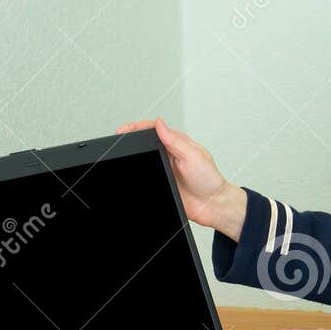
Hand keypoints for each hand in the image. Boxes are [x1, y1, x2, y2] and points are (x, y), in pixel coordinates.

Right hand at [115, 117, 245, 239]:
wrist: (212, 206)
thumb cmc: (209, 179)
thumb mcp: (193, 156)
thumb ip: (176, 140)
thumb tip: (160, 123)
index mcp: (177, 143)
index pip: (153, 129)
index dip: (136, 127)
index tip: (123, 130)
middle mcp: (168, 155)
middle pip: (144, 144)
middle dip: (130, 142)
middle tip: (118, 143)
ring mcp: (163, 170)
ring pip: (142, 161)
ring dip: (132, 160)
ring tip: (122, 159)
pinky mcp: (160, 184)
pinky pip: (144, 179)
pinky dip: (136, 177)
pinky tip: (131, 177)